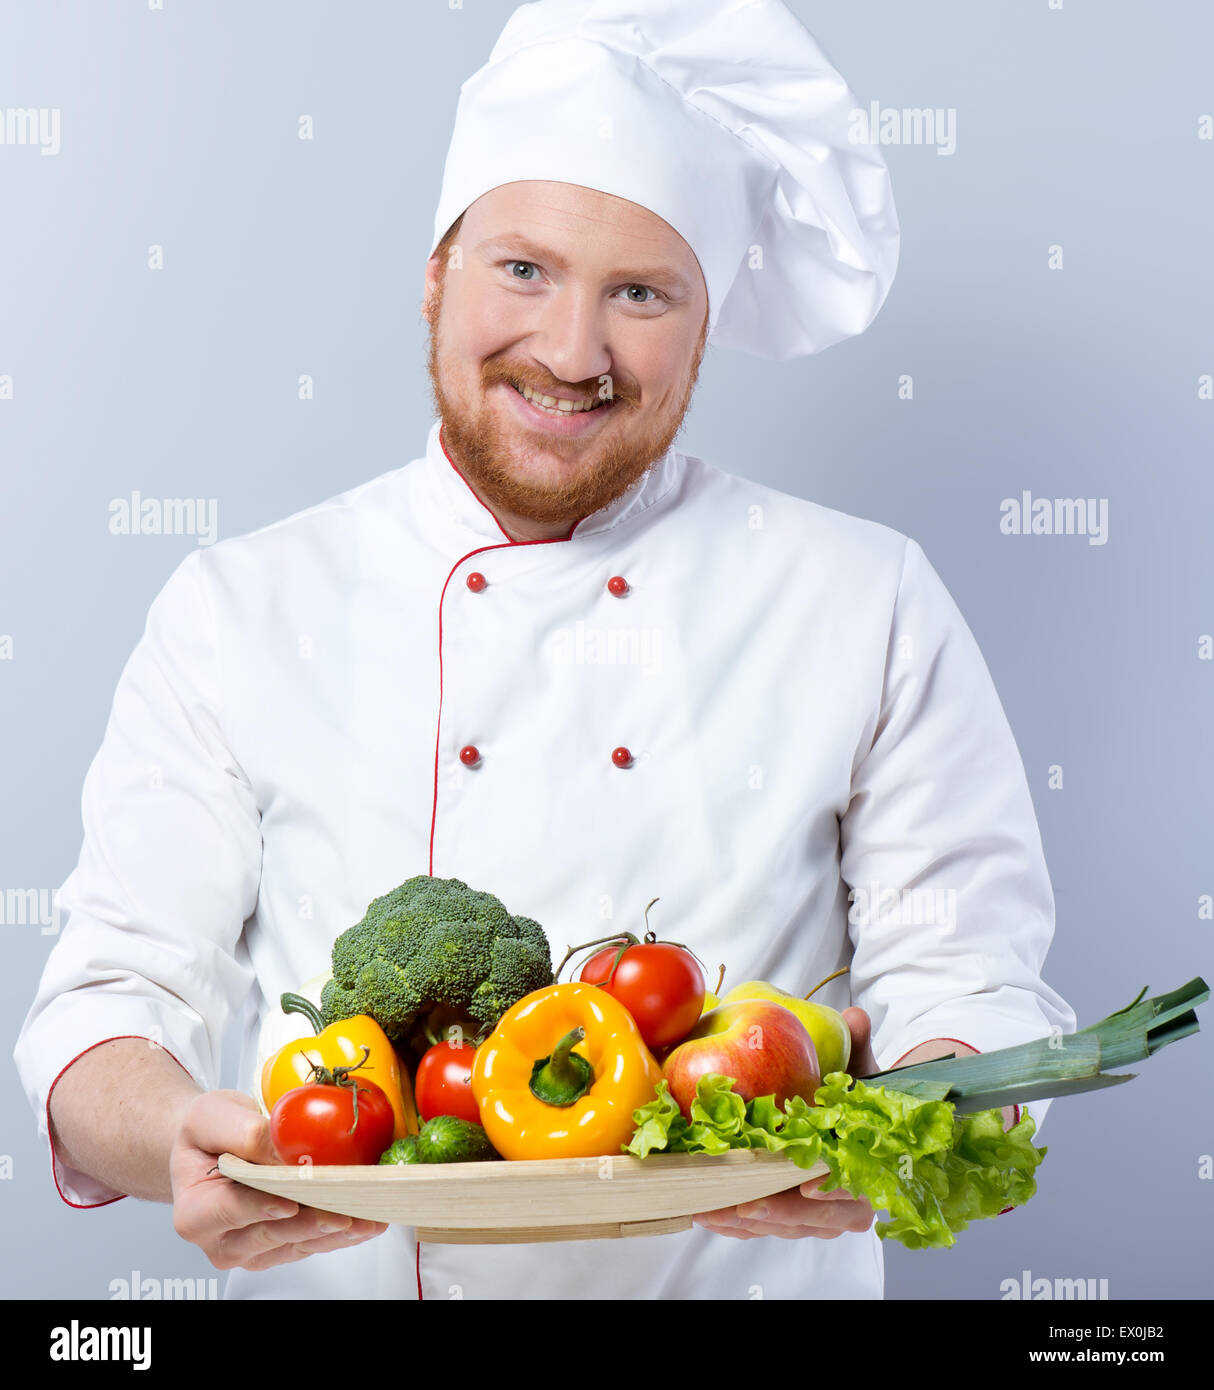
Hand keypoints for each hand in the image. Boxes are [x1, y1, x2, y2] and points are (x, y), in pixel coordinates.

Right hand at [170, 1089, 388, 1271]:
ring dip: (335, 1234)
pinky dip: (339, 1233)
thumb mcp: (212, 1118)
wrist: (210, 1147)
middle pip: (270, 1234)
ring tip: (368, 1220)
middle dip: (310, 1224)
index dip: (261, 1208)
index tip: (289, 1203)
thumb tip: (282, 1150)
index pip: (230, 1210)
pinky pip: (311, 1243)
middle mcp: (221, 1240)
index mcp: (195, 1212)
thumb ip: (243, 1133)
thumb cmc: (205, 1134)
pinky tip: (365, 1221)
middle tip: (344, 1215)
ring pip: (297, 1245)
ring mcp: (251, 1249)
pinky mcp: (279, 1247)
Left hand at [692, 1007, 878, 1239]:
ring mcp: (812, 1215)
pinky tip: (704, 1213)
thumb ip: (858, 1045)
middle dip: (779, 1214)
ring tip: (712, 1210)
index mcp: (864, 1170)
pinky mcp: (783, 1215)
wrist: (844, 1122)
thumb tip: (855, 1017)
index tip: (808, 1185)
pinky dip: (734, 1222)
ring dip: (747, 1222)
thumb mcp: (858, 1070)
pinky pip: (759, 1226)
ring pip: (782, 1227)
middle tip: (746, 1204)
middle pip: (812, 1220)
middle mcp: (842, 1202)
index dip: (832, 1192)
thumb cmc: (849, 1098)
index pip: (853, 1194)